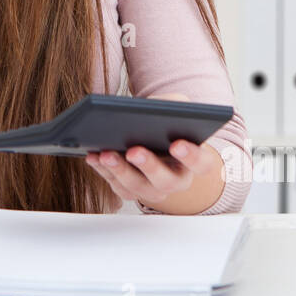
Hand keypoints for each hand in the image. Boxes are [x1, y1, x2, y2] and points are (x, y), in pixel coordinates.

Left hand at [84, 93, 221, 211]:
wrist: (155, 139)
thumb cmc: (168, 123)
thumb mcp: (176, 108)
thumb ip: (172, 104)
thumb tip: (152, 107)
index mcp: (196, 160)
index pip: (202, 163)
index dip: (191, 156)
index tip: (177, 145)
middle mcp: (177, 180)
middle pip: (166, 180)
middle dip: (149, 166)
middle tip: (134, 151)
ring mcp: (154, 189)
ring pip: (139, 188)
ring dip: (120, 171)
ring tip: (106, 153)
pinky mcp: (132, 191)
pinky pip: (118, 186)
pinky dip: (104, 171)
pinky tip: (93, 156)